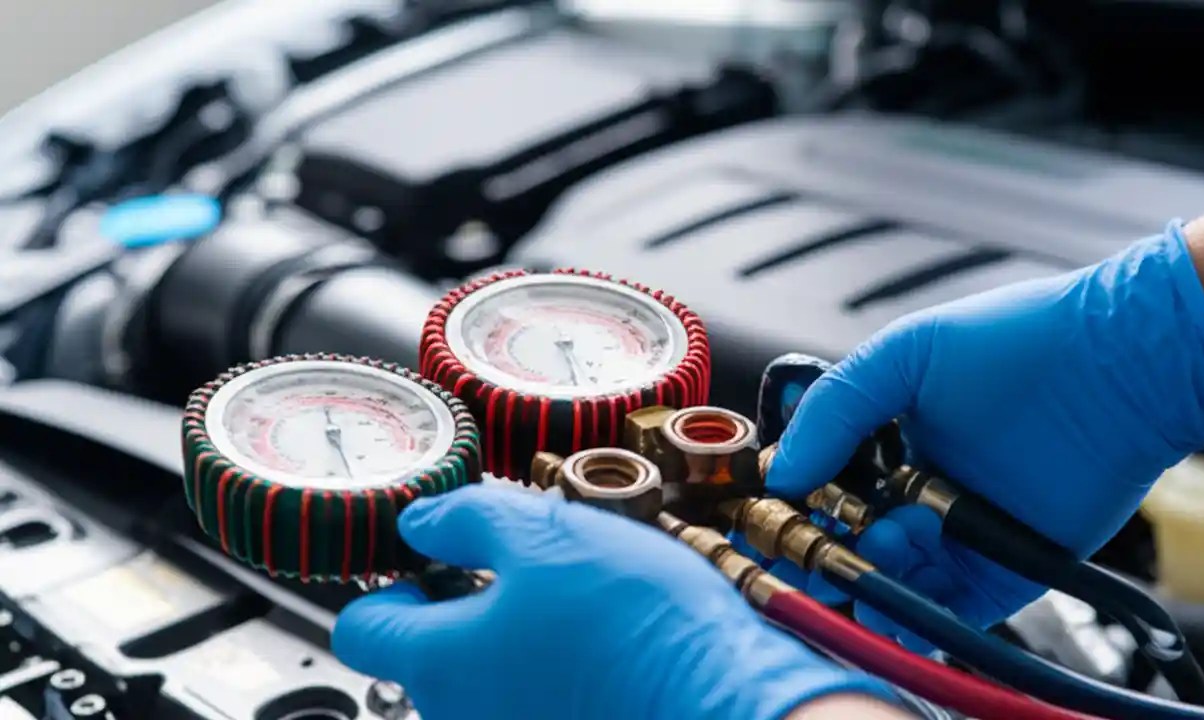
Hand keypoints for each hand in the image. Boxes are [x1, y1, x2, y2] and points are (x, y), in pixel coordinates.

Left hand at [331, 485, 896, 719]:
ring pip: (491, 680)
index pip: (364, 626)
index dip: (392, 580)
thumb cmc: (639, 625)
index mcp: (441, 662)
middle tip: (530, 566)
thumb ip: (466, 519)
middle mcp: (465, 717)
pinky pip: (538, 703)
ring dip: (520, 638)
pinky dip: (559, 671)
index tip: (432, 556)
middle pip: (430, 656)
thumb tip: (422, 521)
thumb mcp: (544, 532)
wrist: (730, 702)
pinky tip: (608, 644)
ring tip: (582, 603)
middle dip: (468, 606)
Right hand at [766, 222, 1203, 648]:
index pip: (827, 486)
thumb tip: (782, 471)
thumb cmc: (1018, 342)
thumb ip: (835, 409)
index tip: (773, 514)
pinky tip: (897, 596)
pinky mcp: (1007, 569)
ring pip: (895, 581)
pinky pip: (950, 609)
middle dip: (823, 553)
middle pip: (853, 541)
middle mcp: (923, 490)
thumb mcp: (903, 354)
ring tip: (875, 556)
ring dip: (869, 580)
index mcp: (893, 441)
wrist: (1117, 364)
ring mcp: (964, 533)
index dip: (798, 504)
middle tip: (807, 553)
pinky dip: (916, 615)